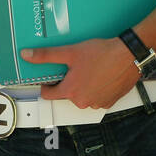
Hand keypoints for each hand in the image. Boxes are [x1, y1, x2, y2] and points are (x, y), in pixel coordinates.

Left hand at [21, 38, 140, 108]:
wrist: (129, 56)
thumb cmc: (102, 54)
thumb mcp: (70, 52)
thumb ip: (46, 55)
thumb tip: (26, 55)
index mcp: (71, 92)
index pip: (49, 94)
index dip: (48, 83)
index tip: (53, 75)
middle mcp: (83, 102)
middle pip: (67, 94)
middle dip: (69, 82)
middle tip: (76, 67)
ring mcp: (98, 103)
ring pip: (83, 96)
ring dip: (84, 86)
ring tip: (91, 69)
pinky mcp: (110, 102)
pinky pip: (98, 97)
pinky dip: (97, 89)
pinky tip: (102, 75)